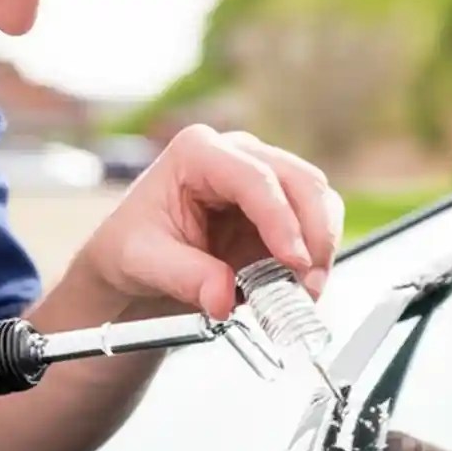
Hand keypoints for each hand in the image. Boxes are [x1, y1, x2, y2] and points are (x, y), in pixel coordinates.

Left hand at [77, 125, 344, 319]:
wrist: (135, 264)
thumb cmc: (130, 248)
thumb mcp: (143, 262)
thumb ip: (184, 277)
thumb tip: (223, 297)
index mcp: (197, 153)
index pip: (255, 177)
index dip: (281, 219)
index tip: (294, 260)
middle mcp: (236, 155)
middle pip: (300, 181)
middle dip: (314, 233)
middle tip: (309, 282)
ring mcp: (263, 179)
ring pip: (318, 199)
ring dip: (321, 245)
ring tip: (306, 289)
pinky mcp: (278, 209)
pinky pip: (314, 225)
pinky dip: (317, 255)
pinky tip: (300, 283)